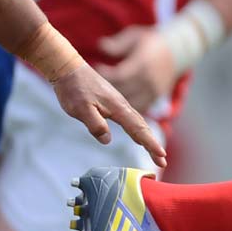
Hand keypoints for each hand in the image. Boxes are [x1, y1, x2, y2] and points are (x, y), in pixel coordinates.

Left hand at [48, 62, 167, 166]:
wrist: (69, 69)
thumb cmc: (74, 89)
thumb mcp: (80, 109)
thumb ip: (95, 125)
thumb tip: (107, 140)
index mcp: (118, 108)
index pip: (138, 129)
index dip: (150, 144)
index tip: (161, 156)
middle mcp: (122, 106)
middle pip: (142, 128)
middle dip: (153, 145)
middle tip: (162, 161)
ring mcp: (119, 104)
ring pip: (138, 123)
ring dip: (147, 137)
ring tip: (155, 151)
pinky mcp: (113, 103)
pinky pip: (131, 119)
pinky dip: (139, 129)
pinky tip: (138, 135)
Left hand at [96, 25, 175, 111]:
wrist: (177, 52)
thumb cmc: (151, 42)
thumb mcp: (135, 37)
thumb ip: (118, 44)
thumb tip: (101, 46)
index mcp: (142, 65)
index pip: (120, 76)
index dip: (106, 75)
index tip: (98, 68)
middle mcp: (149, 80)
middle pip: (123, 91)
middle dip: (108, 90)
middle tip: (96, 85)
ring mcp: (153, 91)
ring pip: (130, 103)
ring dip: (117, 101)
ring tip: (106, 94)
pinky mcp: (156, 97)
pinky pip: (139, 108)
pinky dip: (128, 108)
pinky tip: (118, 103)